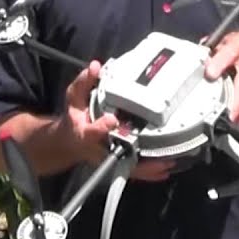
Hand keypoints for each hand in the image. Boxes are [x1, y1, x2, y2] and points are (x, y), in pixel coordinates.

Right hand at [61, 60, 177, 181]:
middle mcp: (98, 148)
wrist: (70, 141)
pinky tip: (166, 168)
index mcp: (85, 132)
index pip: (92, 130)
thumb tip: (96, 66)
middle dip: (134, 152)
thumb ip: (84, 82)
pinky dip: (150, 172)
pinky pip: (134, 170)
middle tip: (154, 146)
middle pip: (117, 153)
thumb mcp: (74, 98)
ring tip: (168, 162)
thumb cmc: (75, 118)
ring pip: (128, 167)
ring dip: (148, 167)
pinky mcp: (116, 163)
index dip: (102, 126)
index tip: (112, 120)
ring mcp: (108, 158)